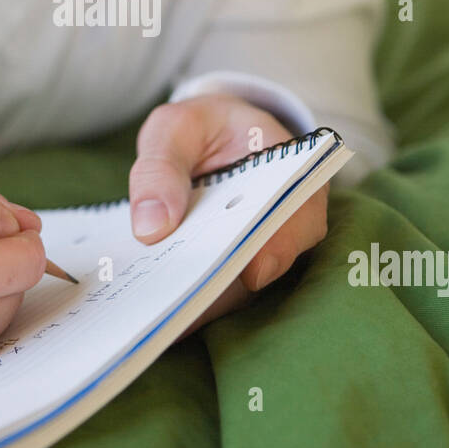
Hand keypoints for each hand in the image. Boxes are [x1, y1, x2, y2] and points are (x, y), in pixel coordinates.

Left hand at [129, 95, 328, 335]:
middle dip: (226, 282)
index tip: (254, 271)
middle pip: (271, 261)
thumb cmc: (200, 128)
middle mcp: (288, 220)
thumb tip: (150, 228)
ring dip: (201, 303)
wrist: (205, 140)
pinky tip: (149, 318)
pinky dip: (186, 308)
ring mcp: (261, 251)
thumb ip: (161, 167)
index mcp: (292, 172)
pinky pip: (215, 297)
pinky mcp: (234, 273)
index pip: (299, 213)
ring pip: (240, 289)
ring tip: (156, 319)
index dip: (281, 244)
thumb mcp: (177, 128)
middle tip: (180, 306)